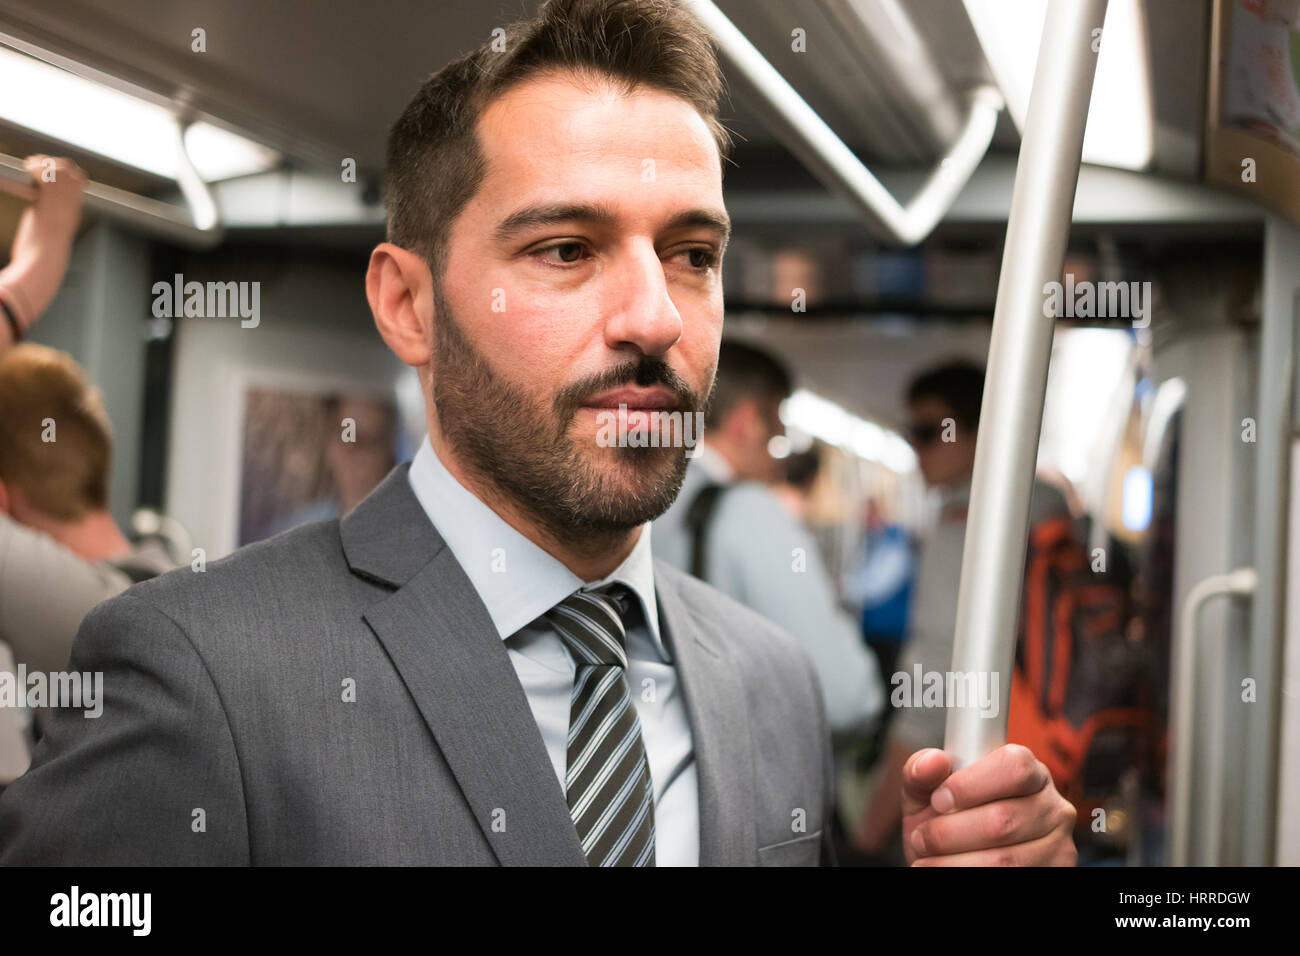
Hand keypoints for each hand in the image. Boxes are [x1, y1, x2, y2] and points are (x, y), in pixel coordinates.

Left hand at [1, 156, 86, 335]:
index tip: (50, 170)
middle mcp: (71, 204)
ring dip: (45, 162)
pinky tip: (26, 167)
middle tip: (37, 165)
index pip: (80, 183)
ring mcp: (61, 200)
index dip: (68, 172)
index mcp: (73, 213)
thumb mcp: (49, 238)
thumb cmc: (41, 257)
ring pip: (61, 167)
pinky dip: (34, 165)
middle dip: (56, 163)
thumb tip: (37, 220)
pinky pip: (44, 171)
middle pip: (73, 172)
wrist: (42, 261)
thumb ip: (46, 223)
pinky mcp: (47, 198)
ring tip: (31, 165)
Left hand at [902, 744, 1076, 865]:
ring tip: (927, 859)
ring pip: (1005, 859)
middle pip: (1003, 820)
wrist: (954, 859)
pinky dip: (967, 875)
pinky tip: (946, 870)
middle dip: (949, 833)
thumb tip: (933, 761)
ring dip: (953, 862)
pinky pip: (1010, 879)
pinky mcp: (1055, 873)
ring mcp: (1058, 846)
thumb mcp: (927, 792)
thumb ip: (922, 772)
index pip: (1014, 767)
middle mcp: (1052, 807)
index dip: (970, 785)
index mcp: (1030, 771)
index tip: (938, 801)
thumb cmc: (946, 819)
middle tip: (921, 838)